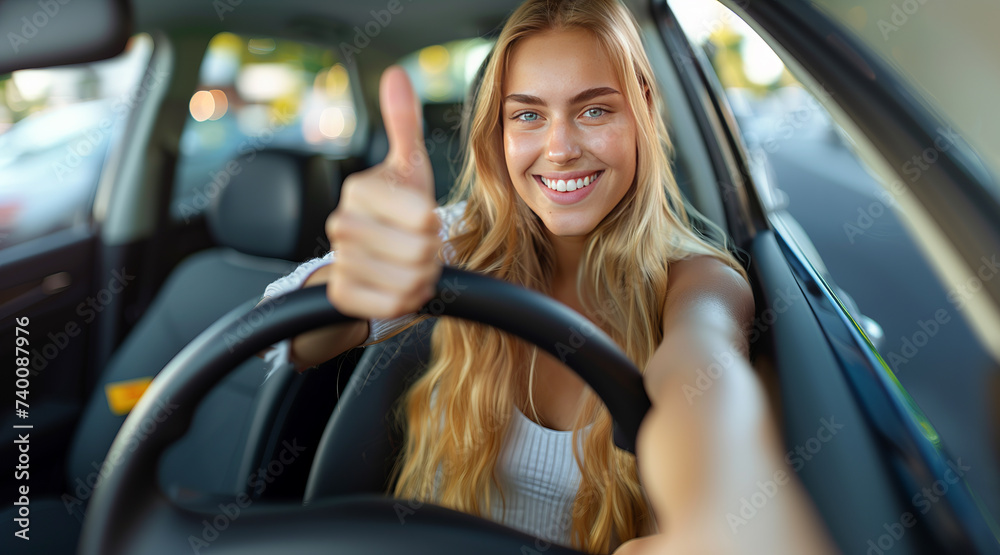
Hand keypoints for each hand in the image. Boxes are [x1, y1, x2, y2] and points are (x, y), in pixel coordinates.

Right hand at [325, 66, 441, 318]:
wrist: (372, 255)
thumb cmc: (399, 208)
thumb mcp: (408, 166)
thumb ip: (404, 122)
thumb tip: (395, 74)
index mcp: (359, 189)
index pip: (423, 216)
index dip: (435, 223)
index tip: (425, 220)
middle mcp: (341, 223)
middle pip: (420, 250)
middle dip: (432, 254)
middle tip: (421, 247)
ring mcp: (338, 261)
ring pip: (409, 280)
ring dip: (423, 278)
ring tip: (413, 266)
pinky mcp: (341, 294)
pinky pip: (392, 304)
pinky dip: (406, 300)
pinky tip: (401, 286)